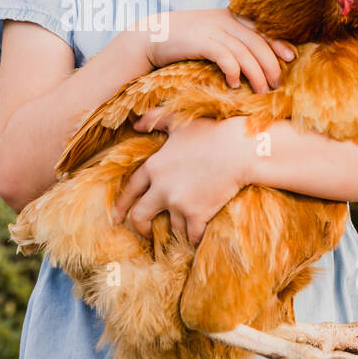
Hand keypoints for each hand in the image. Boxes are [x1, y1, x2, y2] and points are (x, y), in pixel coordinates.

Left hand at [112, 111, 249, 244]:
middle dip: (139, 227)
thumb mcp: (178, 121)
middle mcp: (161, 188)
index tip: (119, 216)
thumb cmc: (211, 131)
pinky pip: (191, 235)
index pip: (130, 189)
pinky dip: (194, 239)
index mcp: (154, 167)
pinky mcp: (198, 214)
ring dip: (175, 231)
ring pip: (170, 228)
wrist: (239, 149)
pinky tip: (197, 239)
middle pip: (140, 216)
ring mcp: (179, 203)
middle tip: (144, 233)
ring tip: (180, 234)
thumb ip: (154, 119)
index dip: (122, 204)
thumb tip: (136, 124)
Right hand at [130, 8, 294, 92]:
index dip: (278, 42)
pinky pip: (225, 57)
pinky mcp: (199, 41)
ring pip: (245, 52)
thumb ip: (228, 39)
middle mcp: (223, 20)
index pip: (260, 27)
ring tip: (262, 90)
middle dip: (270, 64)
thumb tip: (248, 60)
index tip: (291, 57)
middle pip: (257, 42)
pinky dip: (233, 71)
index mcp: (228, 16)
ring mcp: (212, 29)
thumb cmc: (181, 40)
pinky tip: (235, 84)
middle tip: (277, 83)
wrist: (149, 36)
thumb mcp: (208, 33)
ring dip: (256, 74)